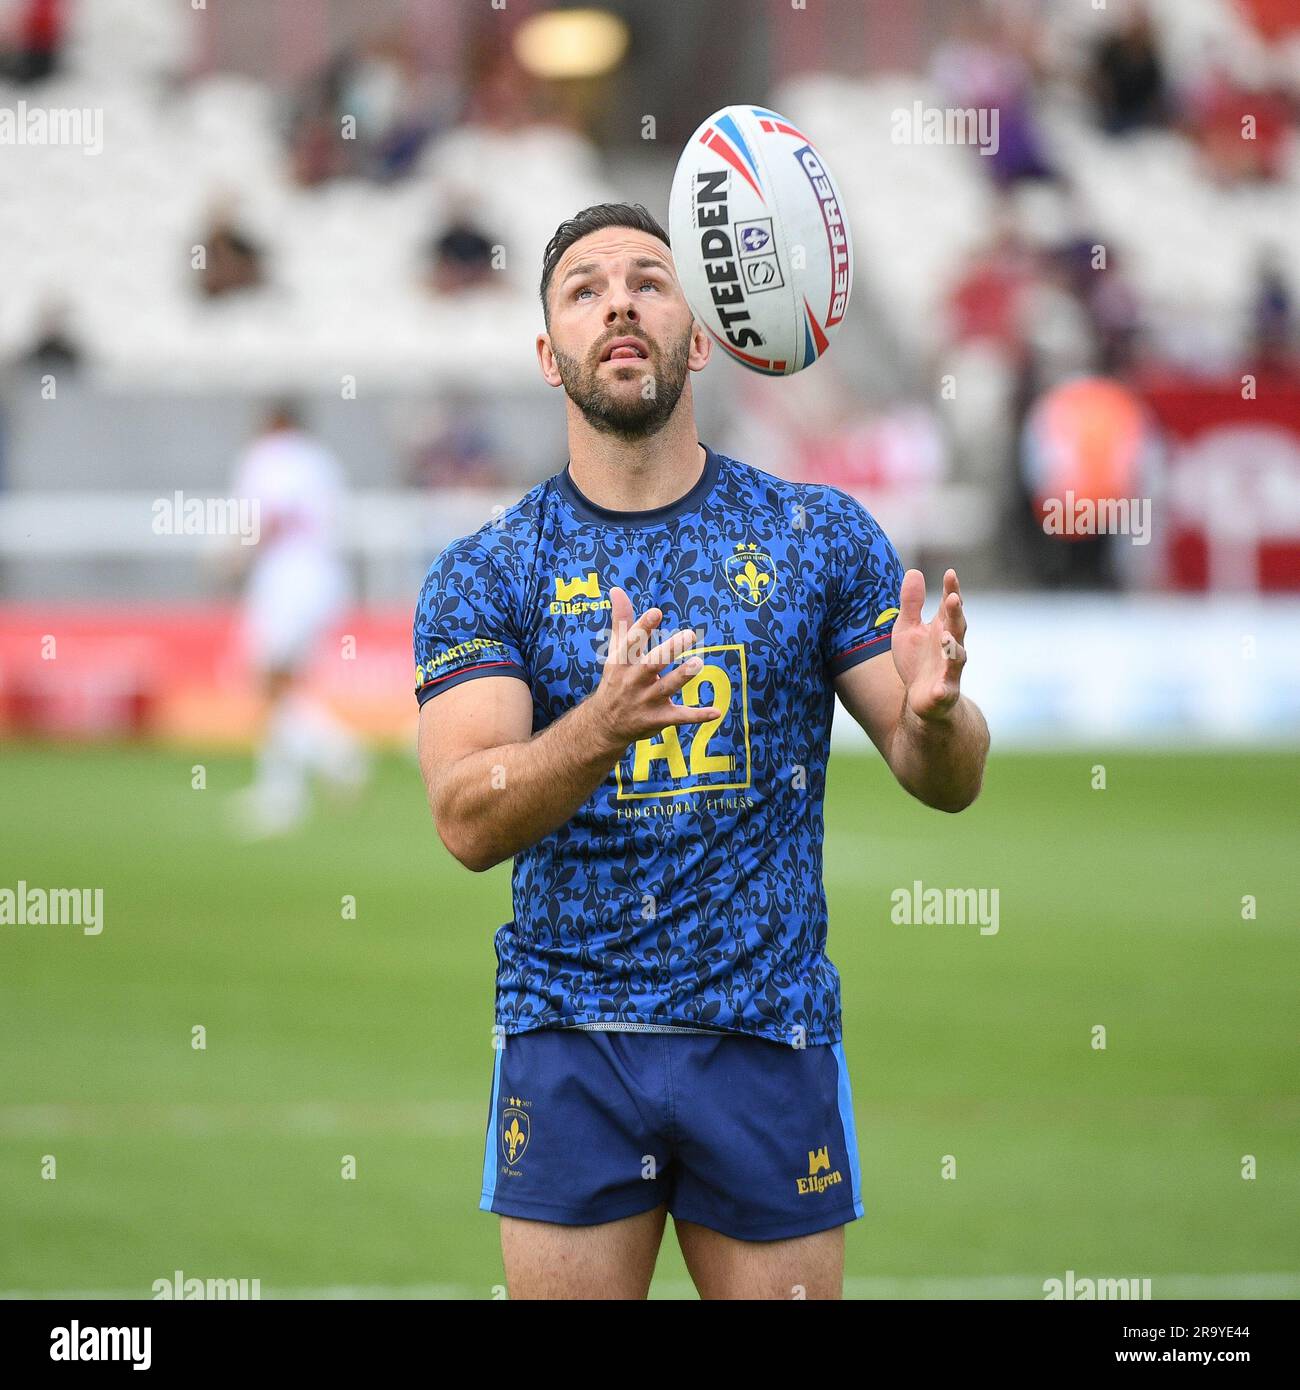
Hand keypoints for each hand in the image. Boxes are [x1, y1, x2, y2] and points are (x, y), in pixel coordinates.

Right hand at [587, 586, 720, 748]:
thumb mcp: (615, 652)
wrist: (605, 725)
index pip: (632, 642)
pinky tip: (716, 711)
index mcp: (623, 662)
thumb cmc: (616, 680)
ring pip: (666, 688)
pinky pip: (680, 716)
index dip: (643, 627)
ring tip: (698, 662)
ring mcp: (646, 701)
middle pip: (651, 664)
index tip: (656, 611)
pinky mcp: (658, 718)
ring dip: (682, 676)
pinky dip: (698, 715)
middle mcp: (633, 681)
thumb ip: (622, 621)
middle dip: (669, 650)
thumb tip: (617, 588)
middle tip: (689, 634)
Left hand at [890, 568, 967, 721]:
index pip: (949, 606)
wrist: (921, 698)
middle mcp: (951, 646)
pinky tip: (939, 688)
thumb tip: (914, 571)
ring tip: (946, 638)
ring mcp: (949, 669)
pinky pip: (945, 690)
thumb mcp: (907, 628)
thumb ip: (911, 603)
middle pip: (956, 627)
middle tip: (953, 598)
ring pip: (956, 657)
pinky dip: (943, 689)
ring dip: (953, 648)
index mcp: (942, 628)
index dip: (951, 590)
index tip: (951, 573)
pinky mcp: (944, 692)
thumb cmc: (917, 660)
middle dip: (955, 614)